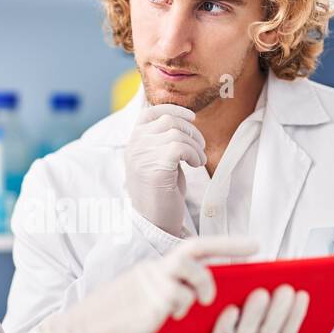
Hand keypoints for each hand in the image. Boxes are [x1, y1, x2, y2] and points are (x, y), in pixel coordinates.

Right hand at [38, 235, 257, 332]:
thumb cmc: (116, 324)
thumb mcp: (146, 302)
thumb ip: (170, 294)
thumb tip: (206, 297)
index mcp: (154, 269)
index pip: (193, 248)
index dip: (224, 244)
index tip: (254, 244)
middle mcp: (154, 270)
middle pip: (195, 248)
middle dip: (228, 246)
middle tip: (255, 249)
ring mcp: (151, 283)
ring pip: (190, 269)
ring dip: (205, 282)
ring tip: (206, 300)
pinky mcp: (149, 302)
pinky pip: (179, 298)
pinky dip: (184, 306)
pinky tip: (175, 318)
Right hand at [122, 103, 205, 235]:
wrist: (154, 222)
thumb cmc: (161, 193)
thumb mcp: (158, 161)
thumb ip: (163, 142)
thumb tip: (184, 122)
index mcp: (133, 143)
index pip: (148, 113)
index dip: (172, 110)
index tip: (191, 117)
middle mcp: (134, 146)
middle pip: (168, 121)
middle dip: (191, 131)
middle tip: (200, 148)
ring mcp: (142, 156)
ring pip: (177, 133)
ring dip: (195, 146)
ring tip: (197, 161)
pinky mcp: (155, 166)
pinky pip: (181, 147)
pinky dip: (193, 154)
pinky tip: (195, 166)